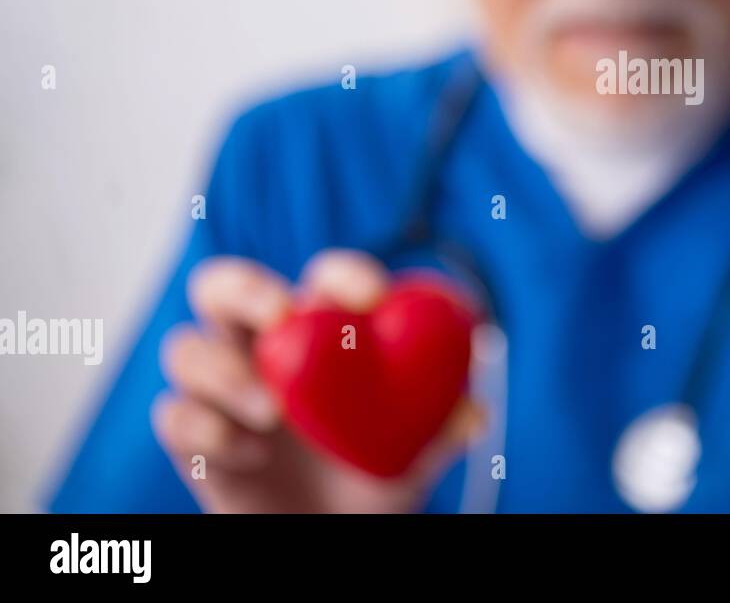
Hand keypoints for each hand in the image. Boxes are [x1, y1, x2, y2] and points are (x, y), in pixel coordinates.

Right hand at [152, 250, 483, 512]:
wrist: (331, 537)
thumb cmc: (373, 476)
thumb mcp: (415, 454)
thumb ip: (439, 428)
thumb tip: (475, 412)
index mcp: (320, 329)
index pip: (323, 277)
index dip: (344, 274)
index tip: (372, 298)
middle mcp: (259, 347)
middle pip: (221, 286)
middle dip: (246, 288)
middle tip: (281, 316)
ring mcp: (219, 389)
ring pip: (185, 349)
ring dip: (225, 373)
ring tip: (272, 414)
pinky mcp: (191, 438)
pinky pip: (173, 416)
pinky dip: (208, 430)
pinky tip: (251, 455)